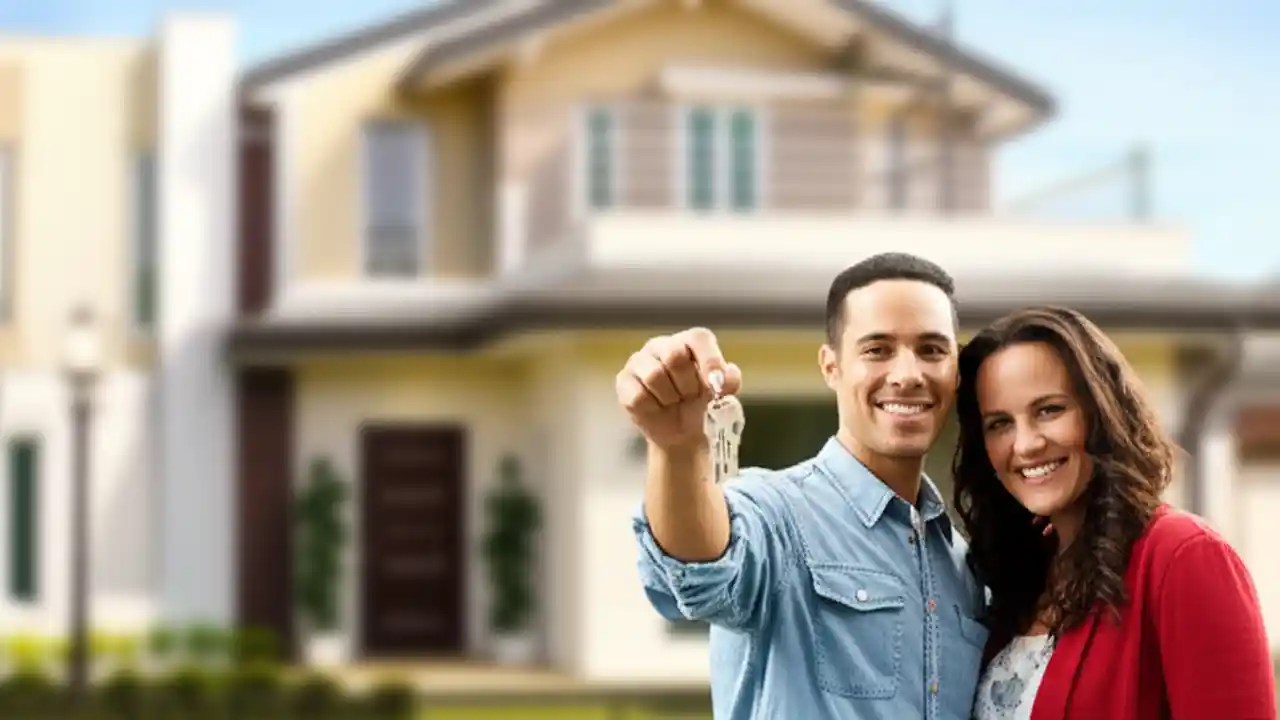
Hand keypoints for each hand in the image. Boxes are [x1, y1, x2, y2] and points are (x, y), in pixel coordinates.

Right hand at [615, 327, 742, 451]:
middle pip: (675, 355)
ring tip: (674, 401)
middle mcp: (662, 345)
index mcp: (688, 341)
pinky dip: (653, 408)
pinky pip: (638, 395)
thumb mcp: (721, 392)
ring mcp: (639, 361)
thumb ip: (729, 381)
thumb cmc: (700, 402)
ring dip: (670, 397)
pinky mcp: (624, 382)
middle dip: (688, 384)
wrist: (679, 430)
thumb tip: (723, 378)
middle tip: (690, 396)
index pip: (698, 338)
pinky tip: (657, 408)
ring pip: (654, 375)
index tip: (717, 387)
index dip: (710, 362)